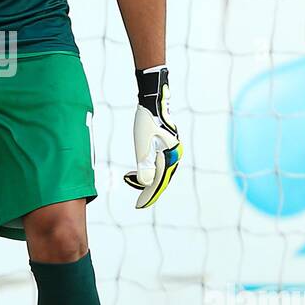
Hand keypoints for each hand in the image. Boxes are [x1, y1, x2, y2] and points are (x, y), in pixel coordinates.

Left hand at [123, 66, 181, 208]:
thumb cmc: (146, 119)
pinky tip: (136, 171)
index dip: (149, 195)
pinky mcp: (166, 145)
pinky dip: (148, 170)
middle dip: (149, 190)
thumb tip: (146, 183)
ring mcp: (171, 149)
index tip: (139, 206)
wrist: (153, 99)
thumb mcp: (142, 143)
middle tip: (138, 202)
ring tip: (130, 181)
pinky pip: (158, 163)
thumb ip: (144, 164)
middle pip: (162, 178)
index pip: (159, 181)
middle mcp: (174, 154)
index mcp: (170, 155)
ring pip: (160, 171)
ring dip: (147, 179)